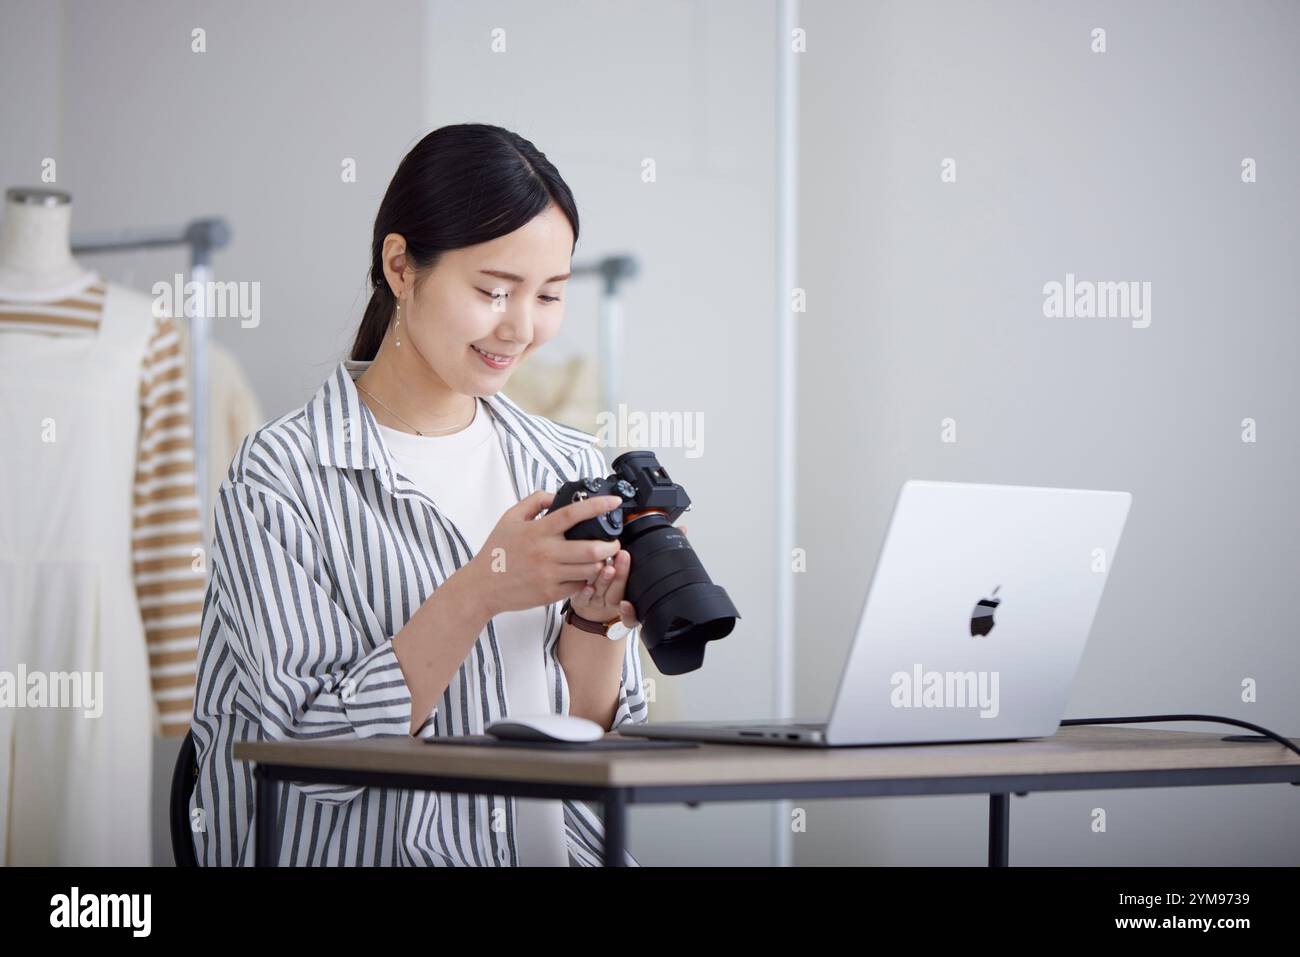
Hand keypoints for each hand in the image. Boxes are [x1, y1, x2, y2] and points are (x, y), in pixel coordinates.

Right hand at [466, 490, 623, 618]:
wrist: (481, 586)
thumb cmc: (497, 551)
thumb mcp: (510, 518)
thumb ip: (534, 501)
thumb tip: (556, 495)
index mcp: (538, 531)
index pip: (573, 514)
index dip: (597, 505)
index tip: (614, 501)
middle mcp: (545, 553)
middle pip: (591, 549)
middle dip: (611, 545)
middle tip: (615, 542)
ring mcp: (549, 575)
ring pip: (589, 570)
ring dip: (601, 564)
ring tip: (602, 559)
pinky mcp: (549, 594)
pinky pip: (578, 586)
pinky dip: (585, 580)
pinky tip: (584, 574)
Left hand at [569, 524, 688, 629]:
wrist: (594, 609)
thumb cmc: (620, 587)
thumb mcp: (641, 578)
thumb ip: (660, 554)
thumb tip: (681, 531)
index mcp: (627, 602)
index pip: (633, 611)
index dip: (631, 611)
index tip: (628, 603)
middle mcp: (612, 603)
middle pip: (617, 593)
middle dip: (621, 576)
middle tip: (623, 557)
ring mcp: (596, 601)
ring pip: (600, 592)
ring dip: (604, 580)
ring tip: (607, 566)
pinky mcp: (580, 598)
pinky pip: (580, 597)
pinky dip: (583, 591)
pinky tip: (585, 583)